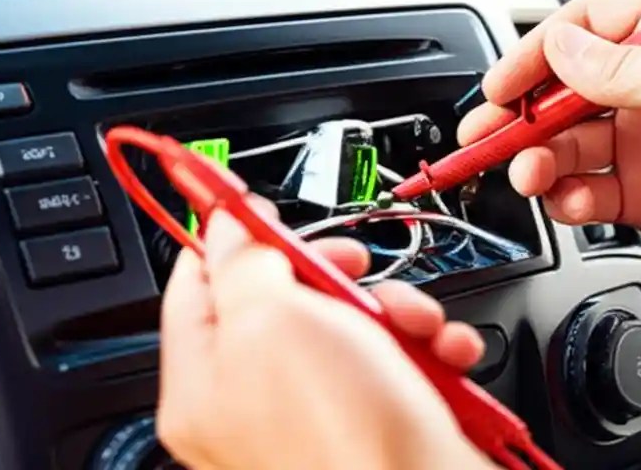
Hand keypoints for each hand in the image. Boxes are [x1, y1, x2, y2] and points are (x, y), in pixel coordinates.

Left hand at [157, 197, 493, 469]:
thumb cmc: (343, 441)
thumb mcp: (273, 320)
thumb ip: (243, 261)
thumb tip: (226, 223)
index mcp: (204, 384)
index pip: (196, 282)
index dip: (230, 234)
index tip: (253, 198)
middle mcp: (254, 407)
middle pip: (282, 299)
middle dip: (332, 274)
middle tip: (350, 267)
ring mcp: (319, 420)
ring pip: (351, 325)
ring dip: (395, 310)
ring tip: (416, 326)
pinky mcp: (379, 429)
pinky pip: (400, 364)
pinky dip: (431, 350)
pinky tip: (444, 355)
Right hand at [459, 0, 640, 306]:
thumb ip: (620, 64)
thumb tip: (558, 48)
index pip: (586, 26)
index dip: (536, 54)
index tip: (502, 85)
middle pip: (562, 88)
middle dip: (520, 114)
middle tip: (485, 135)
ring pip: (563, 142)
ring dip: (538, 159)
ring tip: (530, 176)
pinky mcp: (639, 192)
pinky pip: (581, 188)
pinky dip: (567, 197)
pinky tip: (574, 202)